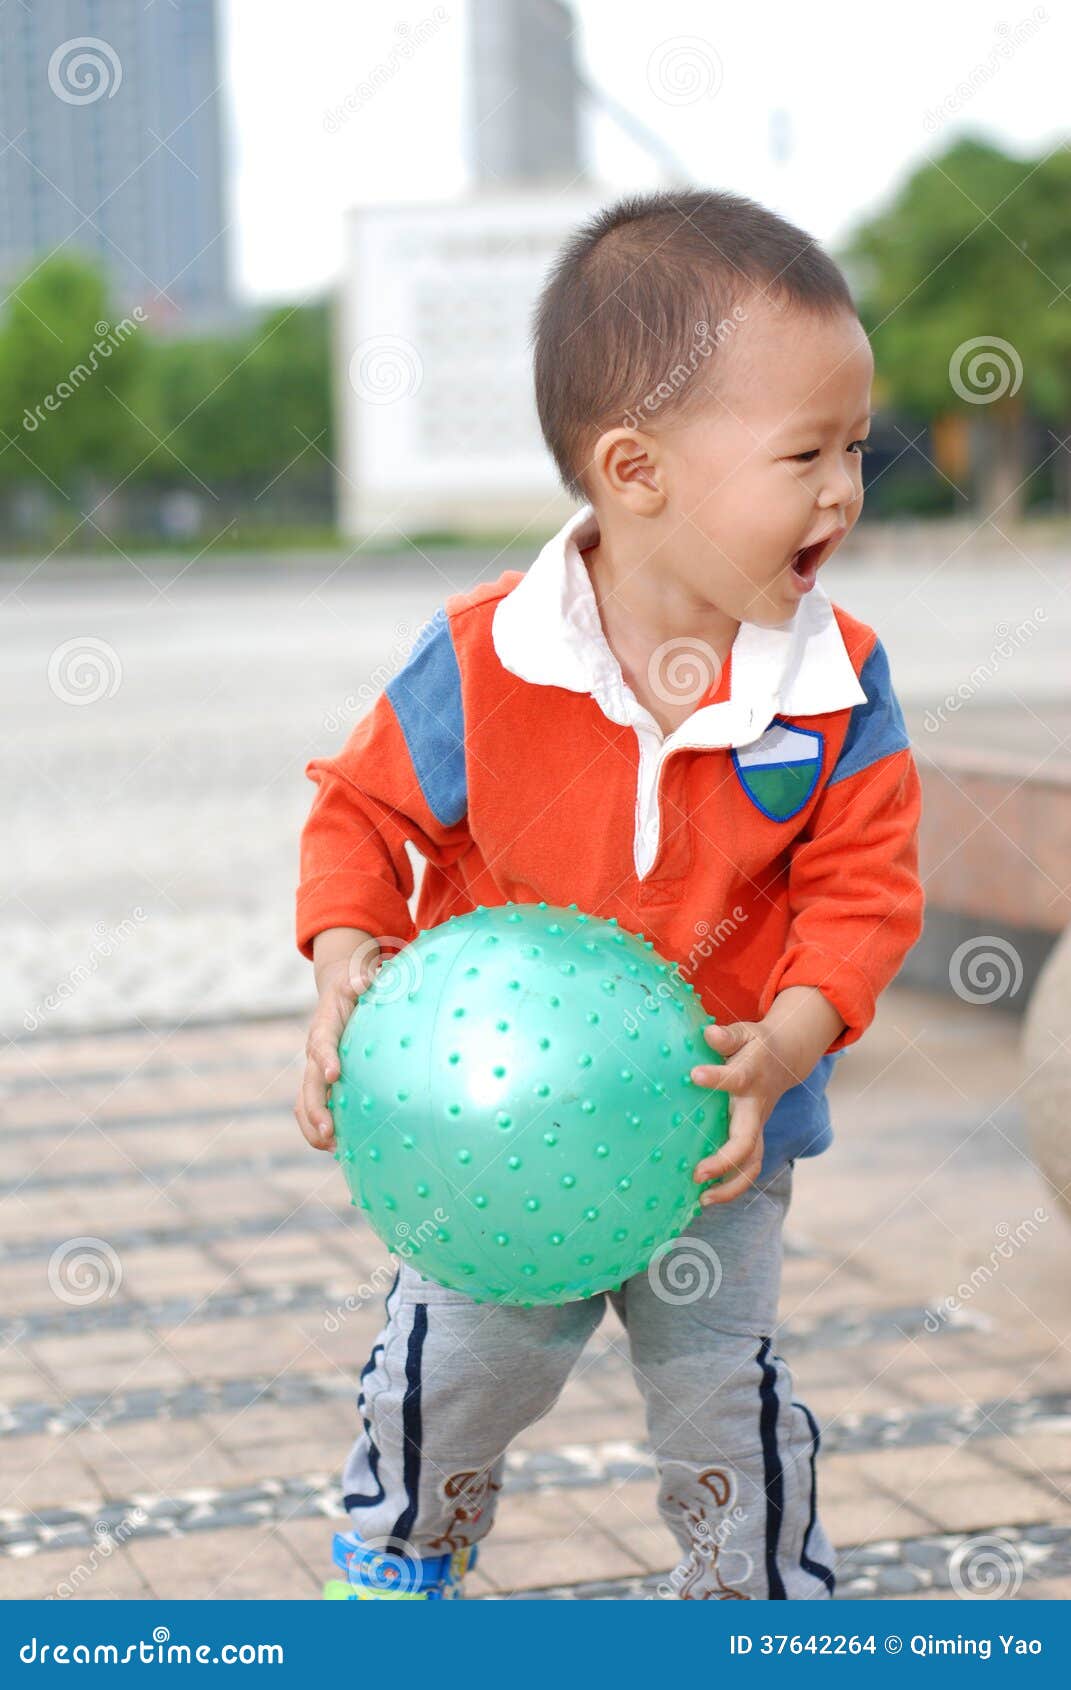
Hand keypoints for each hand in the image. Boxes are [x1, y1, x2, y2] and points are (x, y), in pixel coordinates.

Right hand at [294, 940, 379, 1151]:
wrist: (337, 988)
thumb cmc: (354, 986)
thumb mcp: (358, 976)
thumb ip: (362, 979)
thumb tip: (367, 979)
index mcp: (325, 1027)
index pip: (322, 1043)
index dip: (325, 1058)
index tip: (333, 1074)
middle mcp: (314, 1051)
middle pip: (308, 1084)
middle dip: (316, 1109)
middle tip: (330, 1132)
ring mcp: (313, 1069)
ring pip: (304, 1102)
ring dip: (314, 1126)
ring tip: (333, 1148)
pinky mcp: (319, 1081)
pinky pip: (312, 1108)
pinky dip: (318, 1129)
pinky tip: (339, 1148)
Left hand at [689, 1018, 798, 1204]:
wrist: (785, 1059)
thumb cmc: (755, 1045)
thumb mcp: (744, 1033)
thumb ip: (726, 1036)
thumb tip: (709, 1035)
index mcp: (751, 1076)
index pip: (736, 1079)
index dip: (716, 1078)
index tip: (694, 1075)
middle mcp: (756, 1107)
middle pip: (747, 1140)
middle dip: (724, 1160)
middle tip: (697, 1173)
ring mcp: (757, 1126)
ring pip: (752, 1163)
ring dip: (730, 1186)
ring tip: (702, 1200)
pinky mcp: (754, 1138)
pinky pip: (748, 1168)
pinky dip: (730, 1188)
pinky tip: (706, 1198)